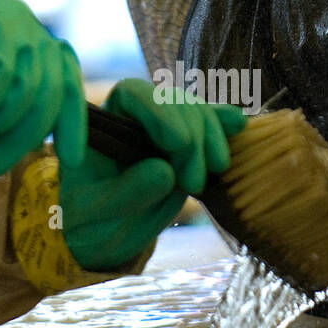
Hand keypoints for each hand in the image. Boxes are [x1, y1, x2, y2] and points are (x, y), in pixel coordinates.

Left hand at [58, 78, 247, 269]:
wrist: (104, 234)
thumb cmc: (88, 219)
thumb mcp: (93, 214)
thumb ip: (124, 194)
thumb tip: (165, 171)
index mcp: (105, 121)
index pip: (134, 93)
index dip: (160, 110)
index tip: (178, 143)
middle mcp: (137, 115)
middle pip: (173, 102)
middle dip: (192, 137)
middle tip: (192, 184)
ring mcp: (166, 129)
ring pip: (197, 113)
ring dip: (211, 139)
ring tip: (210, 176)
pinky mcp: (190, 145)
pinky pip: (210, 126)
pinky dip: (224, 127)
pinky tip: (239, 126)